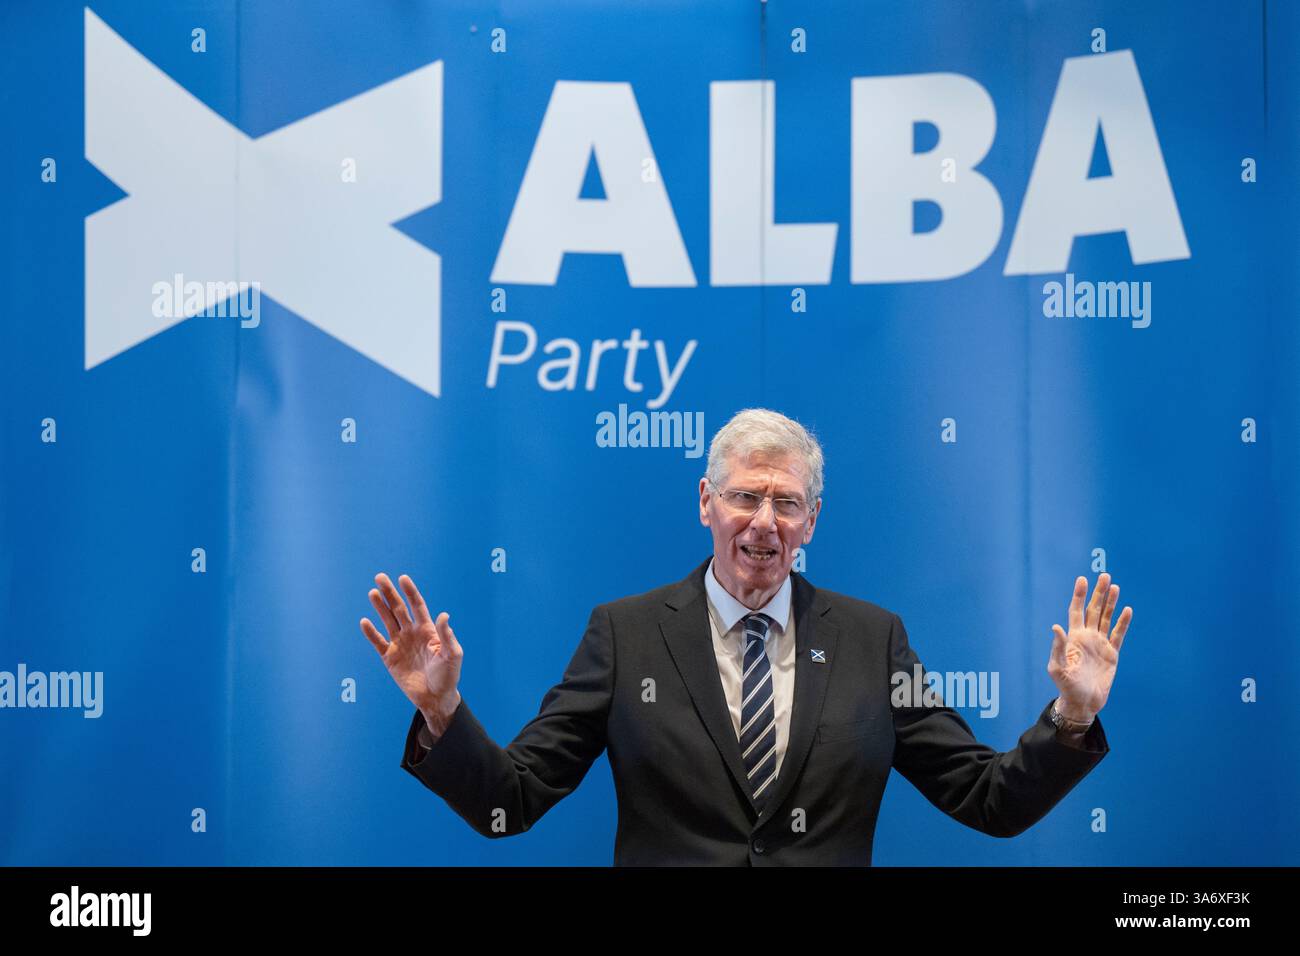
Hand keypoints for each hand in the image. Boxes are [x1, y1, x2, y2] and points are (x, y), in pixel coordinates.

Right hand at [360, 573, 462, 731]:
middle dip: (390, 593)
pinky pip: (378, 642)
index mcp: (427, 630)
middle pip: (399, 609)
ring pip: (387, 621)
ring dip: (380, 607)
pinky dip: (371, 632)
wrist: (435, 697)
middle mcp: (411, 633)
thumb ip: (446, 636)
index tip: (403, 578)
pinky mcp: (389, 658)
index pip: (417, 605)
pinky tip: (365, 621)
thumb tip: (444, 615)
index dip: (410, 592)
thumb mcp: (452, 655)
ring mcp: (399, 644)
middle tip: (380, 577)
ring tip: (372, 592)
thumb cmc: (448, 676)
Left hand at [1048, 573, 1131, 720]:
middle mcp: (1087, 637)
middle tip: (1105, 576)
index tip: (1082, 579)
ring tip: (1115, 587)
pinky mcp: (1112, 654)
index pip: (1076, 611)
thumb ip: (1058, 648)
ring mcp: (1100, 644)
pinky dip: (1123, 623)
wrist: (1082, 702)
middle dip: (1099, 593)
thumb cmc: (1066, 686)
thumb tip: (1056, 627)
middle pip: (1094, 610)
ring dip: (1111, 603)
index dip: (1079, 596)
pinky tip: (1127, 610)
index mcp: (1073, 638)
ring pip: (1107, 619)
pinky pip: (1118, 635)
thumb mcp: (1058, 668)